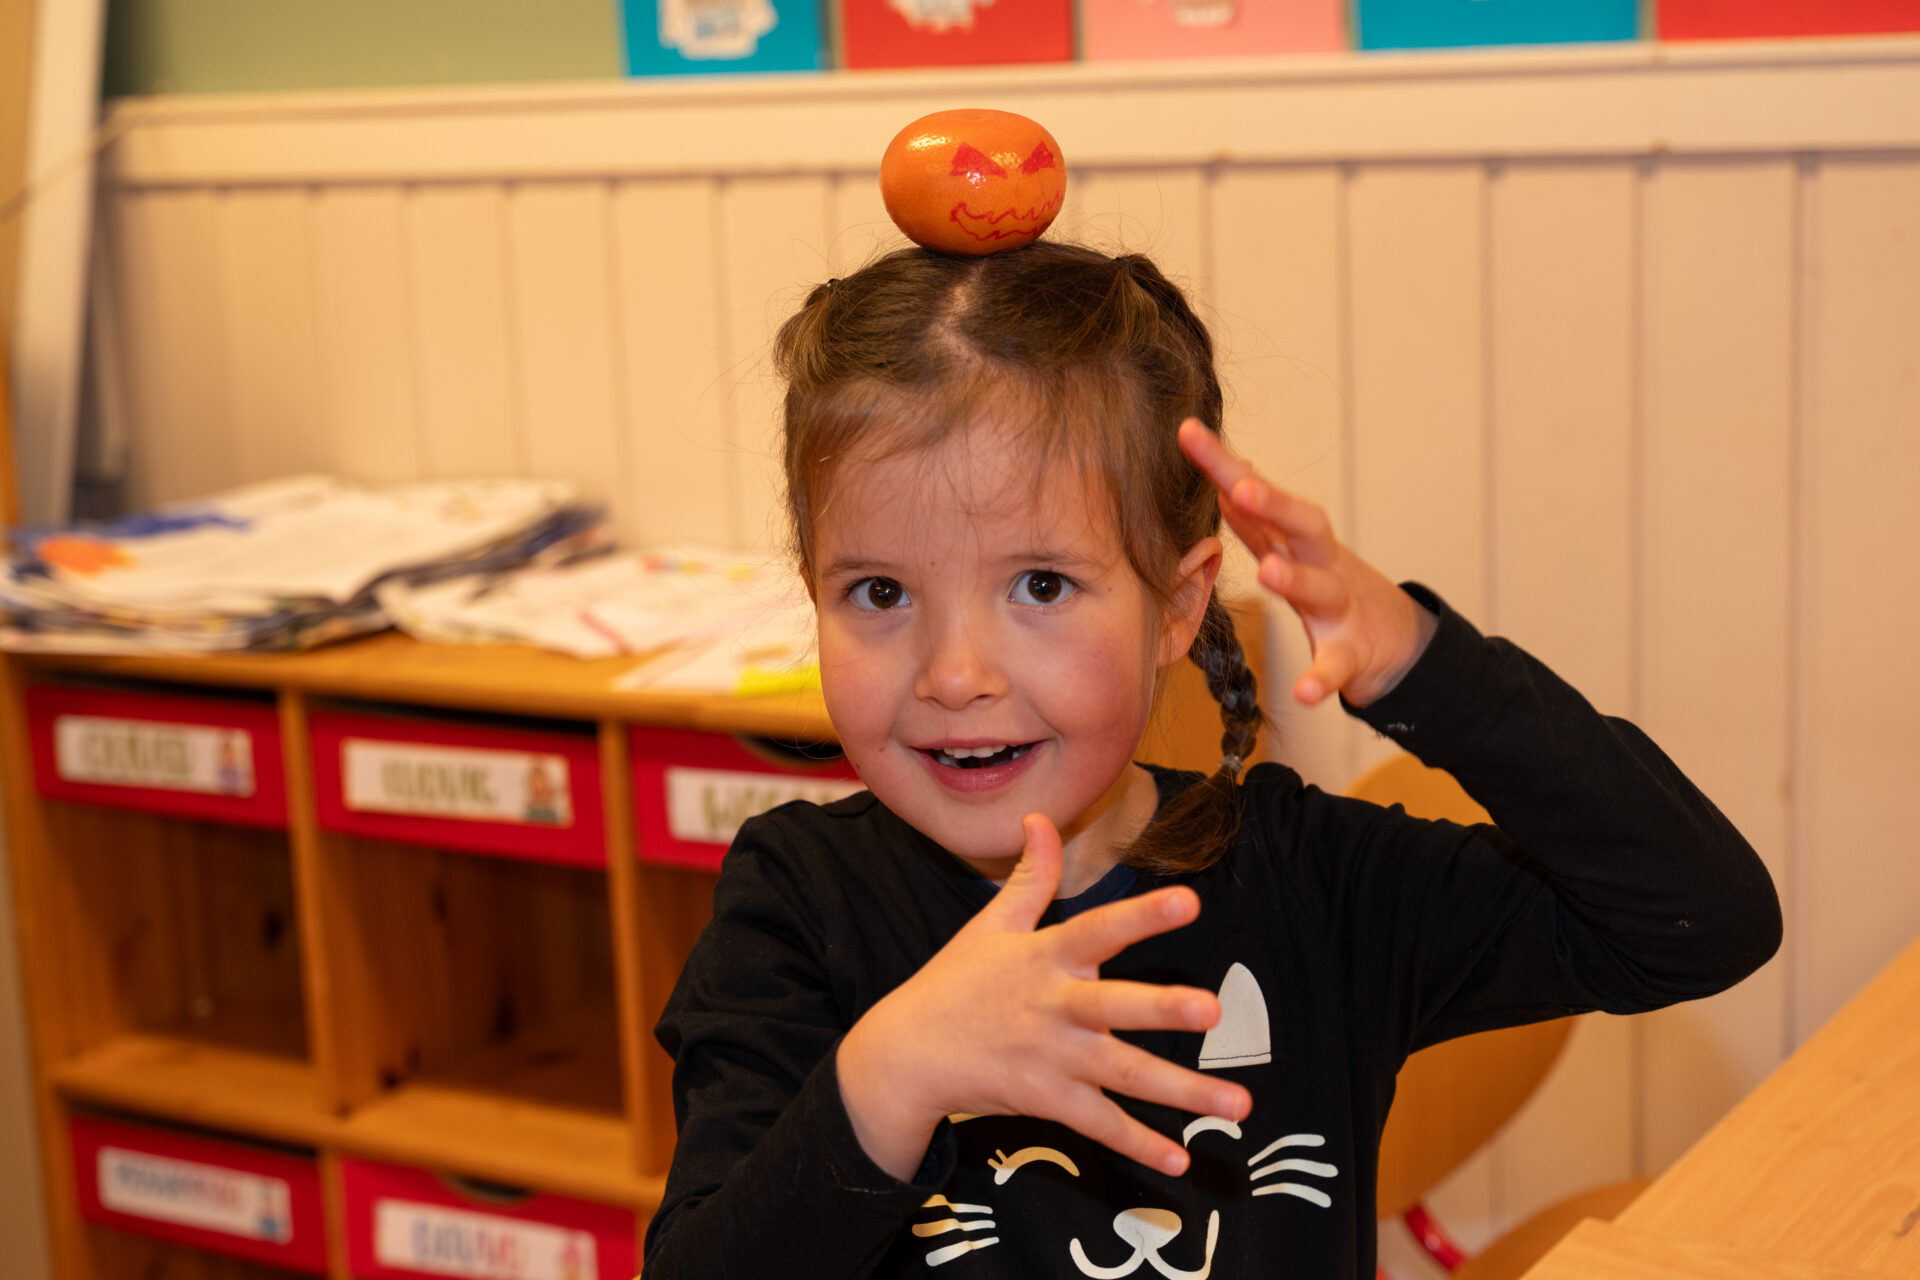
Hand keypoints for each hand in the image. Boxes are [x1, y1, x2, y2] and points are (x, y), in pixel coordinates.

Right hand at [836, 814, 1251, 1181]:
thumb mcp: (989, 924)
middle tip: (1213, 1010)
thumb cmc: (954, 984)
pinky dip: (1138, 1144)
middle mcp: (1053, 1007)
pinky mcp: (1045, 1101)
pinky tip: (1180, 1159)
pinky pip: (1099, 1125)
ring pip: (1122, 1075)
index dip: (1142, 916)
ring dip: (1181, 1091)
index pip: (1098, 928)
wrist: (905, 1055)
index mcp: (1044, 957)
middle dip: (1162, 1008)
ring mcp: (1051, 1058)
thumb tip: (1041, 817)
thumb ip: (1031, 876)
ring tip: (1237, 1104)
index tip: (1189, 902)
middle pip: (1113, 1007)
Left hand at [1178, 419, 1436, 706]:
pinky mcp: (1352, 653)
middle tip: (1240, 486)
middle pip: (1301, 525)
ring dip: (1296, 579)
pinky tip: (1304, 692)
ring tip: (1268, 572)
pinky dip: (1321, 679)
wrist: (1397, 639)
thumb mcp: (1295, 548)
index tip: (1188, 433)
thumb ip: (1258, 518)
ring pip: (1321, 589)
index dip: (1224, 464)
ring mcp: (1340, 607)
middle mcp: (1322, 563)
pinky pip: (1336, 667)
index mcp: (1298, 538)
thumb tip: (1225, 473)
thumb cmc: (1333, 585)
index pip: (1259, 493)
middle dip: (1272, 504)